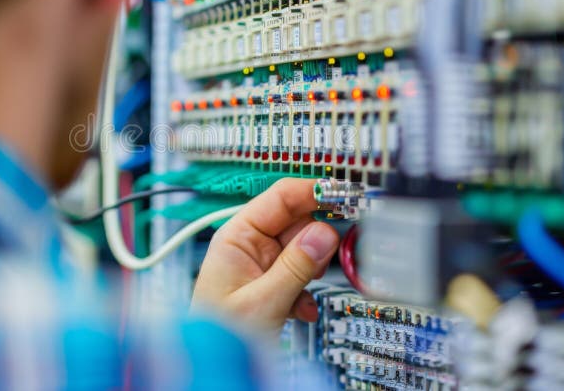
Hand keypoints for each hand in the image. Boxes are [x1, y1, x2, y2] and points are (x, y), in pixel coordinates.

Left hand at [192, 178, 339, 330]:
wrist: (219, 372)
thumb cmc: (221, 336)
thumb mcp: (262, 301)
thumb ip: (295, 266)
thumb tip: (325, 234)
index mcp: (237, 236)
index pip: (280, 197)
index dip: (313, 191)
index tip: (344, 193)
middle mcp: (249, 244)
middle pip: (296, 221)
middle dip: (316, 240)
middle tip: (332, 253)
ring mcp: (261, 264)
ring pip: (302, 248)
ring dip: (311, 269)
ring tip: (302, 291)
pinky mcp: (272, 283)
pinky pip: (300, 272)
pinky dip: (306, 290)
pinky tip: (300, 309)